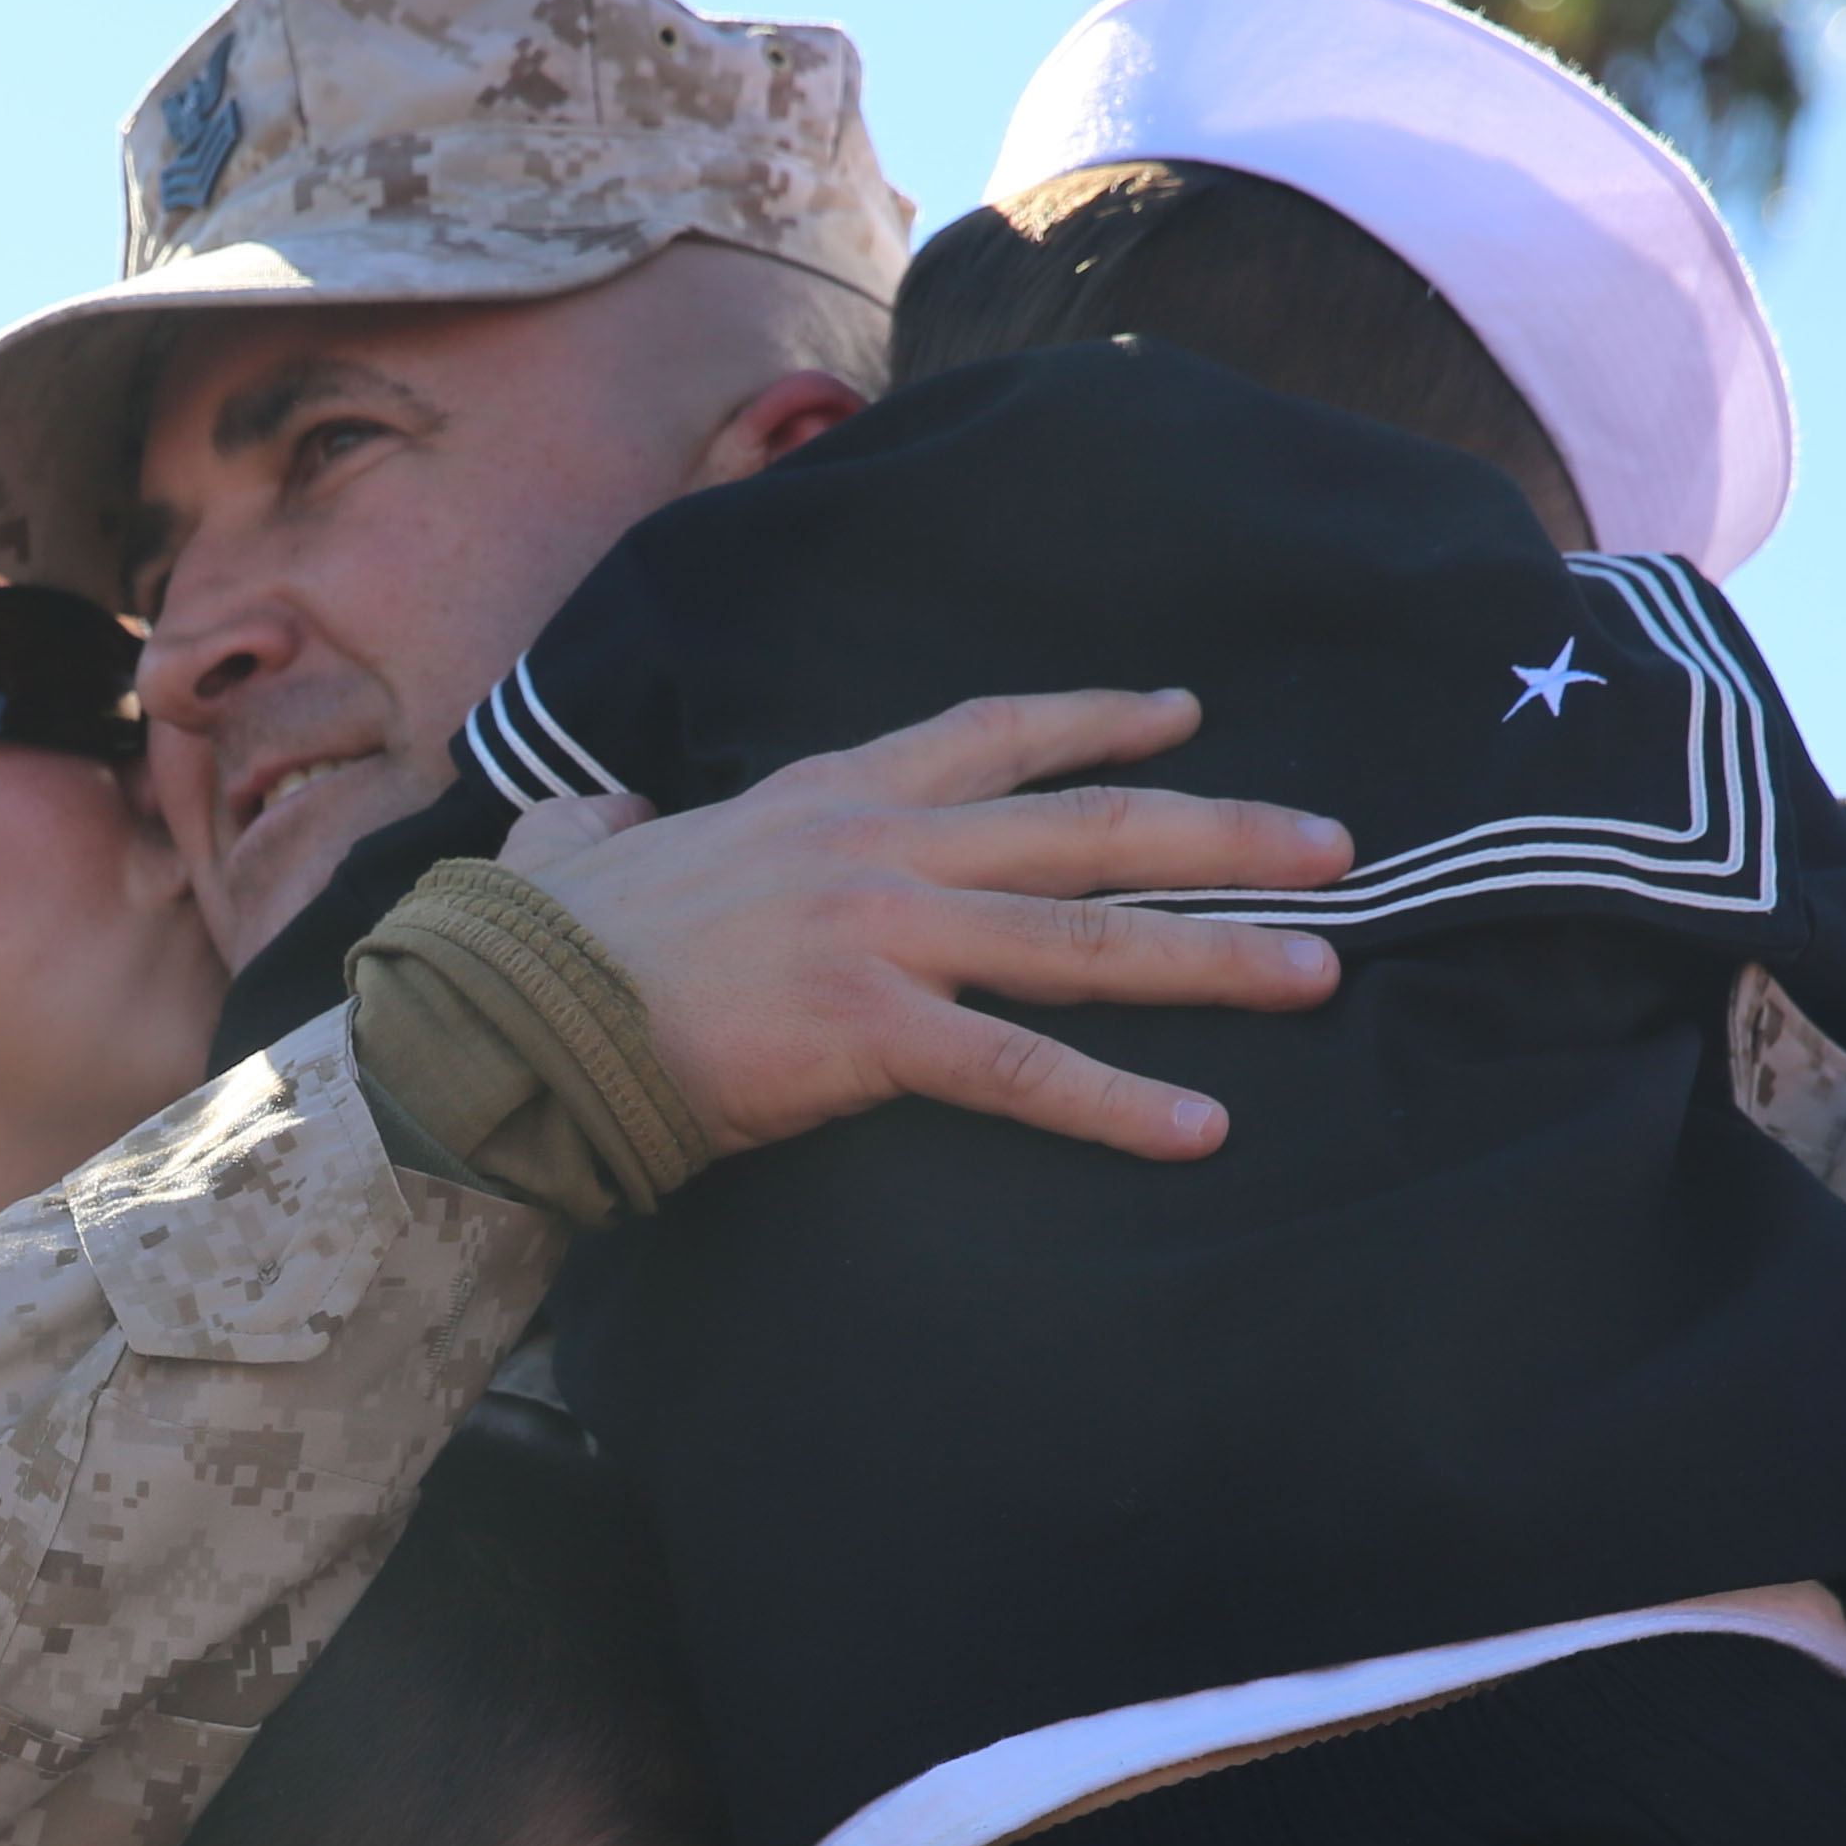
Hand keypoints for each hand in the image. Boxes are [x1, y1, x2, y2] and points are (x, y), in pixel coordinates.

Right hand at [494, 686, 1348, 1163]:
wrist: (507, 1011)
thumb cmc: (540, 944)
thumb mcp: (585, 843)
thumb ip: (609, 819)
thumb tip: (593, 813)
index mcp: (825, 794)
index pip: (990, 735)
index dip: (1097, 721)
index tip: (1187, 716)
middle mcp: (876, 843)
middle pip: (1089, 826)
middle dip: (1227, 833)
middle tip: (1338, 852)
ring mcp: (881, 928)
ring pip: (1086, 934)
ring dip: (1216, 955)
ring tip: (1318, 974)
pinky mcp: (869, 1027)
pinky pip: (1019, 1066)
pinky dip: (1116, 1100)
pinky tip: (1200, 1128)